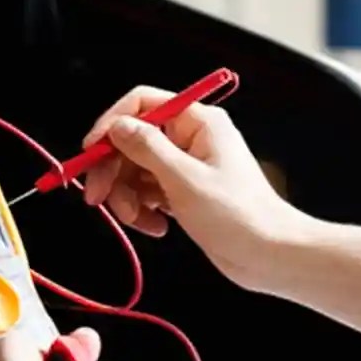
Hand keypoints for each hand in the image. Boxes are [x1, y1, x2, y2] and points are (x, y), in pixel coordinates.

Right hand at [82, 86, 307, 290]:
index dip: (111, 125)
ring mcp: (186, 167)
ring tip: (139, 220)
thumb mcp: (184, 179)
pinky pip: (147, 194)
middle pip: (131, 142)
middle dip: (113, 171)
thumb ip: (146, 148)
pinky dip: (143, 211)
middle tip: (98, 198)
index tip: (91, 151)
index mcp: (197, 123)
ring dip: (127, 198)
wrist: (269, 256)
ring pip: (135, 171)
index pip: (142, 104)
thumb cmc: (241, 217)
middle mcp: (190, 140)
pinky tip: (156, 227)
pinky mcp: (184, 193)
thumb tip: (117, 127)